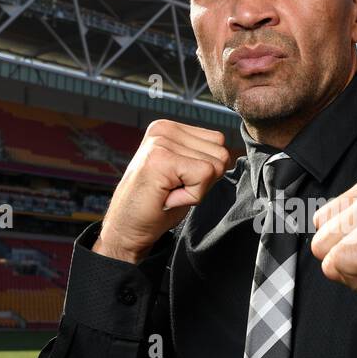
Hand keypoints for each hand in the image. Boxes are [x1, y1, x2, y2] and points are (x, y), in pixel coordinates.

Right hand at [94, 119, 232, 262]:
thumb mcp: (184, 173)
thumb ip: (203, 156)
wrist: (127, 229)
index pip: (218, 142)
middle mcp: (164, 129)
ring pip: (215, 165)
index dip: (207, 171)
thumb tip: (229, 152)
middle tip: (174, 190)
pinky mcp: (161, 159)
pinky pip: (204, 176)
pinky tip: (169, 197)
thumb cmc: (157, 204)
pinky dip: (192, 195)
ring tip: (170, 192)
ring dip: (197, 189)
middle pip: (220, 153)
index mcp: (170, 128)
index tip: (178, 181)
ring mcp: (160, 141)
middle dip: (204, 181)